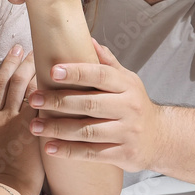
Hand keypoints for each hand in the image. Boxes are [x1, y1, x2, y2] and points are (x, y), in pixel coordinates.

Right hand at [0, 45, 42, 194]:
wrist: (2, 190)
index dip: (5, 69)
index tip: (13, 54)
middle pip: (9, 83)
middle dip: (19, 63)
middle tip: (28, 47)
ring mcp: (15, 122)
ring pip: (23, 88)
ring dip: (33, 70)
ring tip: (43, 55)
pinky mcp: (31, 129)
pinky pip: (39, 103)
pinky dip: (47, 89)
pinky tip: (56, 78)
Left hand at [28, 38, 162, 172]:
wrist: (161, 138)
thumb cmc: (135, 105)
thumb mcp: (127, 81)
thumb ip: (107, 63)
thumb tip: (87, 39)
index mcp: (127, 85)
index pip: (100, 75)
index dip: (76, 73)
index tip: (52, 71)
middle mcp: (129, 107)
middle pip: (89, 103)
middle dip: (58, 101)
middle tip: (34, 98)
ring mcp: (127, 133)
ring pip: (87, 131)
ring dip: (57, 128)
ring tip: (34, 126)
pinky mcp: (123, 154)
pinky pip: (92, 153)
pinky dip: (69, 151)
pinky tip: (49, 147)